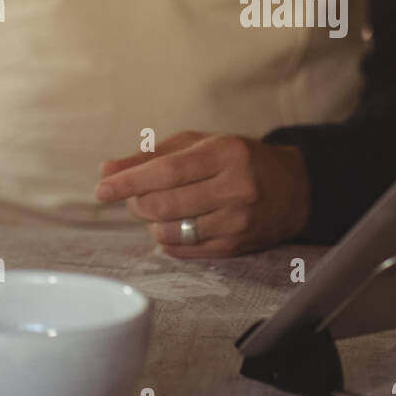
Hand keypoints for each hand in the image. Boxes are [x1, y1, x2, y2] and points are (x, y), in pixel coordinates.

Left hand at [95, 130, 310, 256]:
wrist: (294, 188)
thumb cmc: (237, 159)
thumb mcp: (198, 144)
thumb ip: (151, 156)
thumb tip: (107, 170)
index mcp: (224, 153)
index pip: (165, 171)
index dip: (128, 181)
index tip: (101, 187)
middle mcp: (235, 188)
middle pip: (165, 204)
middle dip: (137, 202)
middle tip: (131, 196)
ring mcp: (238, 222)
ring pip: (173, 231)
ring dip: (150, 222)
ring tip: (152, 208)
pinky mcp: (237, 247)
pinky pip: (185, 250)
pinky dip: (166, 238)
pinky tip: (168, 225)